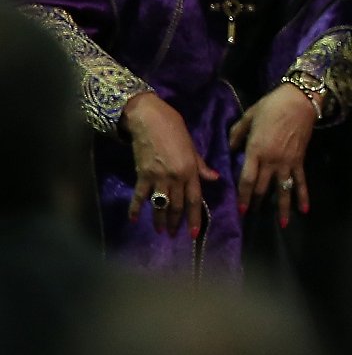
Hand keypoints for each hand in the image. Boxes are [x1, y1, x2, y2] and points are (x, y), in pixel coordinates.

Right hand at [122, 92, 218, 237]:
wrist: (150, 119)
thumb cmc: (175, 129)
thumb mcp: (192, 147)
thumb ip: (201, 165)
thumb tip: (215, 178)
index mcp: (190, 170)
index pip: (194, 199)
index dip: (194, 218)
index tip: (194, 233)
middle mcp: (175, 177)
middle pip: (177, 205)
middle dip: (176, 222)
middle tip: (174, 235)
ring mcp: (158, 177)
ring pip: (160, 204)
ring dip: (160, 220)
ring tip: (160, 231)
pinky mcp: (142, 174)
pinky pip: (139, 196)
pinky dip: (135, 208)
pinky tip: (133, 220)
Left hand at [229, 85, 315, 227]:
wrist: (299, 100)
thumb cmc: (271, 106)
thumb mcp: (248, 117)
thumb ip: (236, 134)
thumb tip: (229, 149)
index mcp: (256, 151)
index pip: (247, 180)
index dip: (244, 196)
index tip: (240, 210)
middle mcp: (271, 160)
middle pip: (263, 187)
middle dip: (257, 203)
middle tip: (252, 214)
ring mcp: (287, 161)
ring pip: (283, 189)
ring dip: (282, 207)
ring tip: (281, 224)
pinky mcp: (299, 159)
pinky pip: (301, 181)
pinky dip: (303, 195)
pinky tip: (304, 210)